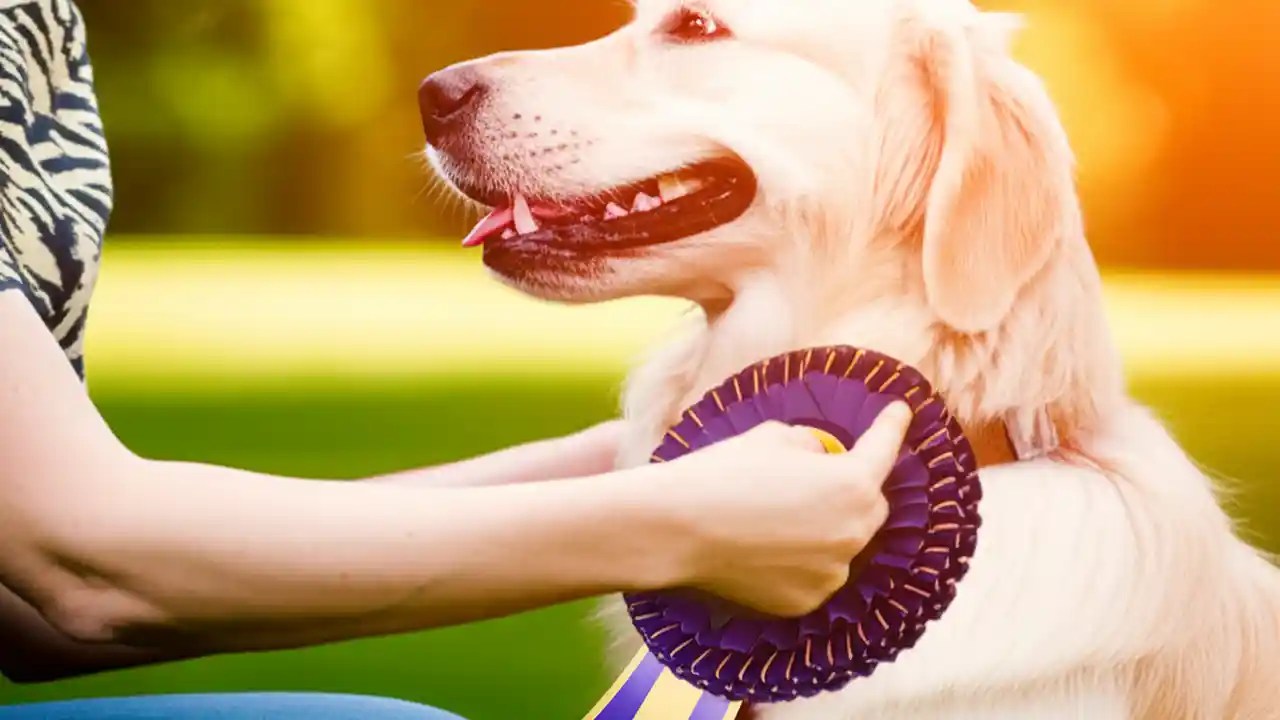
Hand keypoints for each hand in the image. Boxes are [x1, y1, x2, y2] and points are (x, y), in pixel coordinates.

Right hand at [662, 403, 911, 616]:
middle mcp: (852, 533)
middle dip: (853, 489)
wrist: (676, 529)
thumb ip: (812, 448)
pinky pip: (816, 574)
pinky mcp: (805, 601)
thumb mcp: (774, 438)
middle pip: (870, 506)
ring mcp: (830, 573)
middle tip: (817, 476)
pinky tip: (763, 546)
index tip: (900, 412)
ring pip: (841, 543)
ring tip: (775, 515)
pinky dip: (801, 560)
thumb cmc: (723, 473)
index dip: (892, 426)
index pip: (884, 449)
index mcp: (852, 485)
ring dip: (824, 527)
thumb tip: (819, 461)